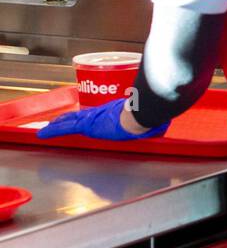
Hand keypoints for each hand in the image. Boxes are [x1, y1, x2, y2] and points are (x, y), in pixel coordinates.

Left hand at [38, 97, 169, 142]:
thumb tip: (162, 126)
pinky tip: (43, 133)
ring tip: (46, 129)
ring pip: (70, 121)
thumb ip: (151, 126)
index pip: (94, 116)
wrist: (144, 115)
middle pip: (79, 116)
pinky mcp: (87, 125)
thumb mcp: (150, 123)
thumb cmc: (149, 118)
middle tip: (56, 123)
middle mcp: (100, 114)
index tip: (76, 119)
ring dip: (57, 125)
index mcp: (112, 114)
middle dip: (66, 120)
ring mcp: (93, 118)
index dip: (83, 118)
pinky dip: (53, 130)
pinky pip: (66, 127)